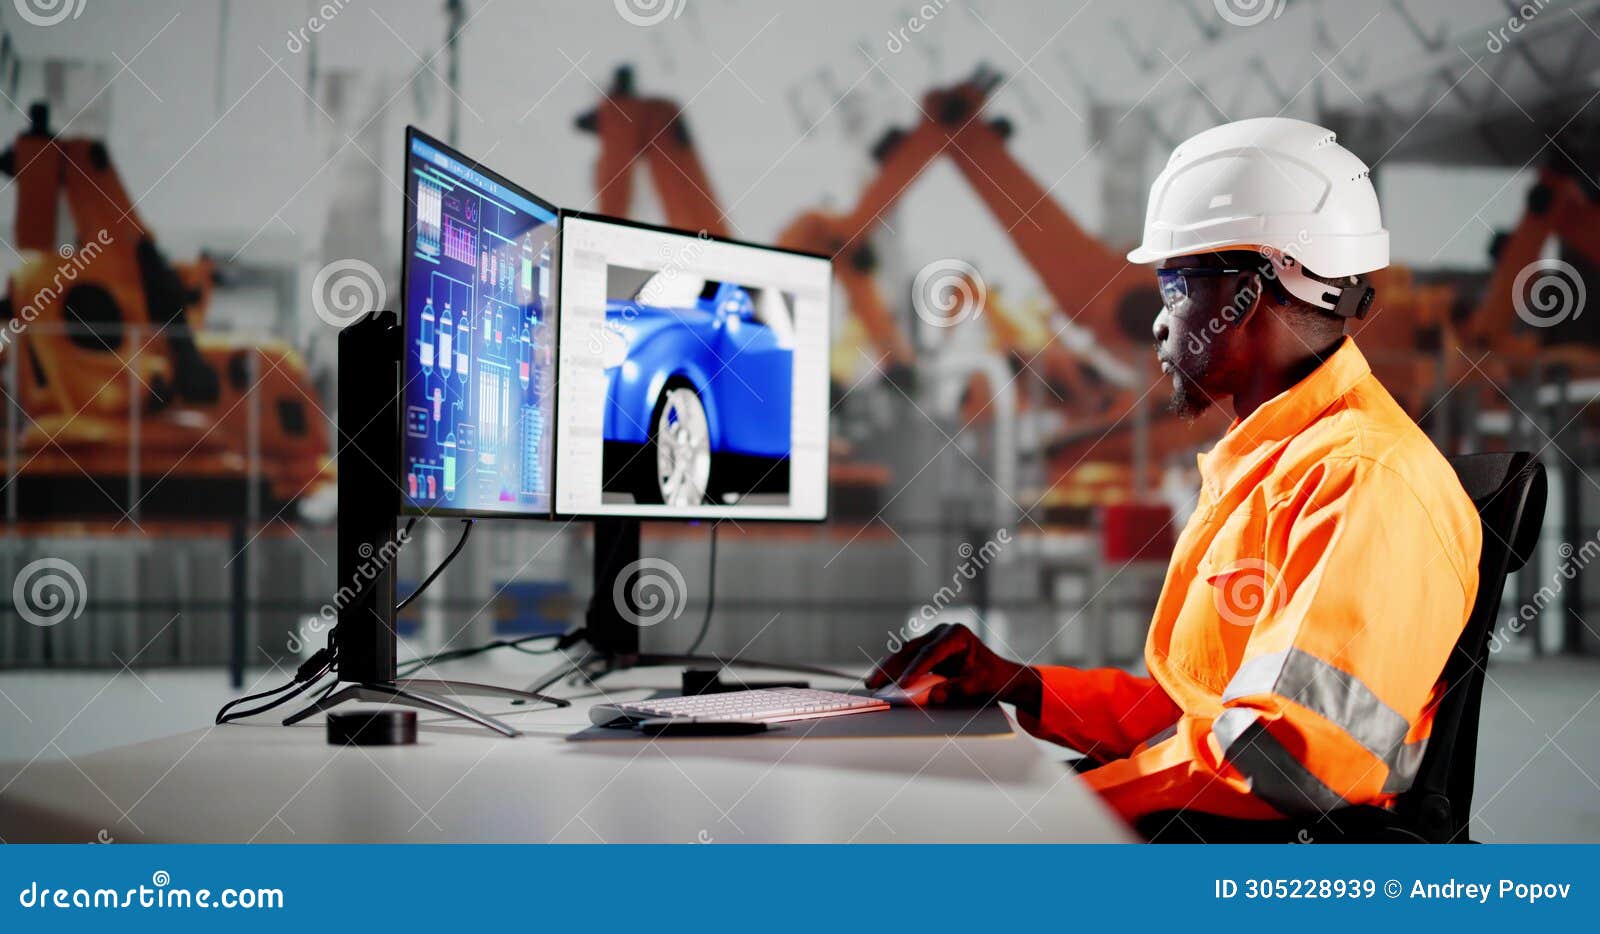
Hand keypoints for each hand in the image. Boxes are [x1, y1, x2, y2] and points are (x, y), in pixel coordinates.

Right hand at [864, 623, 1040, 711]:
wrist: (999, 675)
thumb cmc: (992, 678)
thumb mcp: (979, 685)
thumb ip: (957, 690)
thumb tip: (935, 696)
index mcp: (957, 634)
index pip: (930, 653)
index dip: (914, 669)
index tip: (902, 685)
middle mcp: (942, 632)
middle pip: (911, 650)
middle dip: (891, 667)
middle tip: (874, 683)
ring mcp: (933, 639)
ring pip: (905, 652)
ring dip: (888, 668)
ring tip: (871, 683)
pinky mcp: (927, 649)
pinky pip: (907, 658)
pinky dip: (894, 669)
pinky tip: (882, 680)